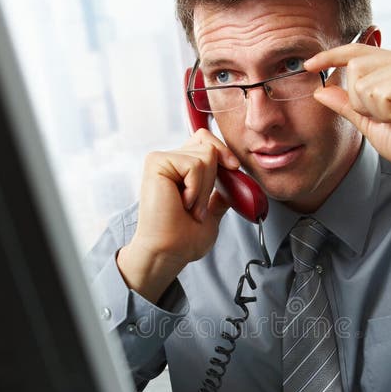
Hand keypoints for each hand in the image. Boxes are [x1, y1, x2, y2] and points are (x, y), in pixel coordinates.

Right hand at [117, 129, 238, 301]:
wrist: (170, 251)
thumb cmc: (184, 239)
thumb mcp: (212, 214)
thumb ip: (220, 196)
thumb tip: (234, 183)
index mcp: (181, 169)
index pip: (206, 140)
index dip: (223, 151)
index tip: (234, 168)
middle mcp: (170, 161)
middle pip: (209, 145)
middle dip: (214, 178)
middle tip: (198, 206)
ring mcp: (162, 159)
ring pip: (206, 155)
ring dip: (204, 189)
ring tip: (189, 207)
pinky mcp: (156, 162)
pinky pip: (194, 164)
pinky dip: (196, 189)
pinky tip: (182, 203)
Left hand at [305, 44, 390, 211]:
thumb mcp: (370, 122)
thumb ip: (347, 105)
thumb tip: (321, 90)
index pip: (356, 52)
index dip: (331, 56)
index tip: (309, 65)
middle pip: (354, 69)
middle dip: (363, 103)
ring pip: (363, 82)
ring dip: (377, 110)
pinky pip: (380, 93)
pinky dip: (388, 113)